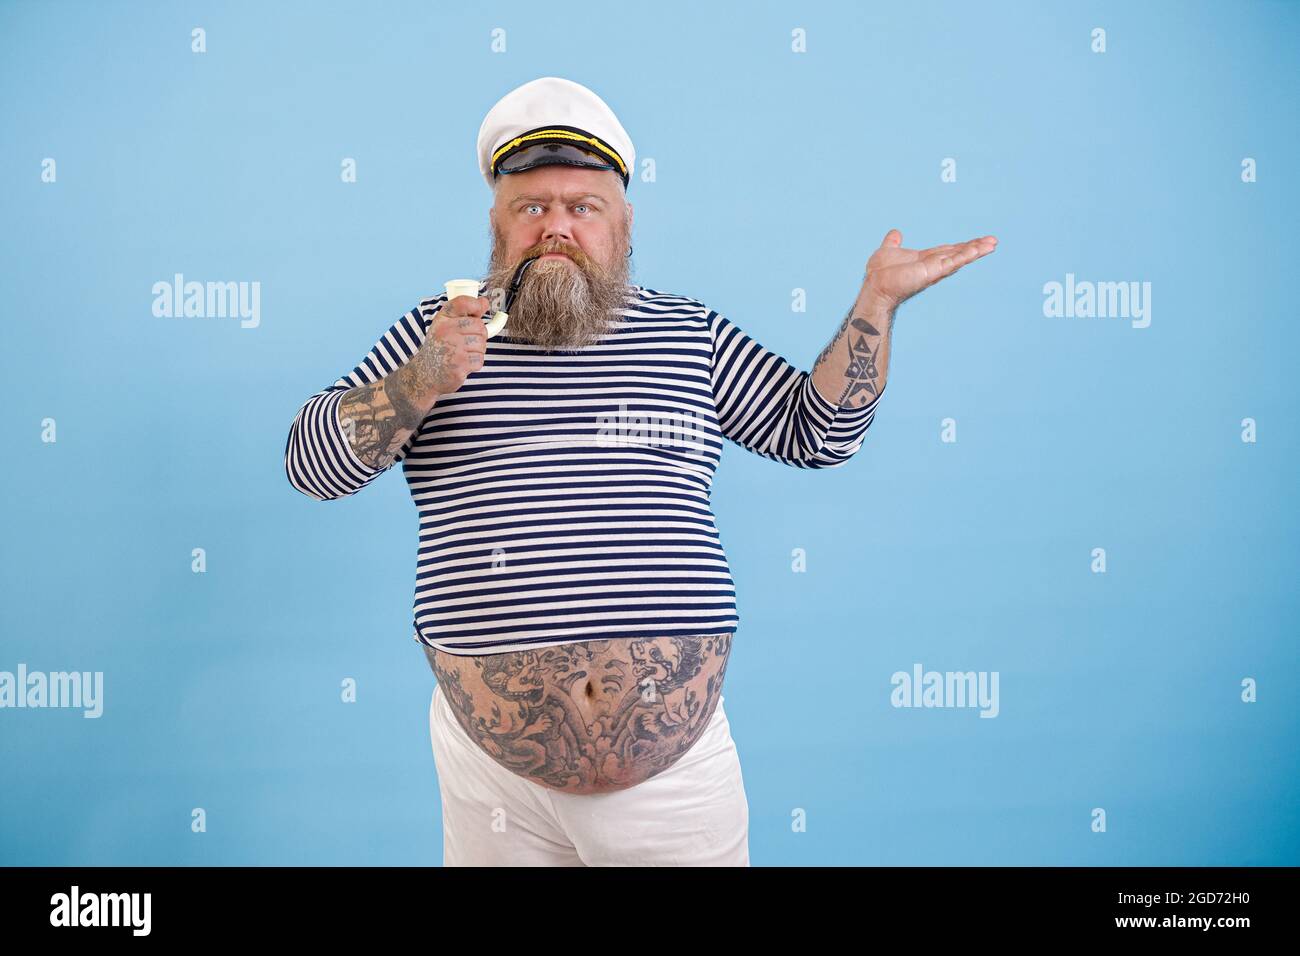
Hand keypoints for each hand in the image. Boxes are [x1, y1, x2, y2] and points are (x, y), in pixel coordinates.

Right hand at [399, 295, 489, 404]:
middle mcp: (445, 331)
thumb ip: (464, 313)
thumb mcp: (446, 326)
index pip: (464, 302)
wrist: (426, 374)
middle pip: (480, 326)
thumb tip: (484, 301)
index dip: (477, 305)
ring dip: (477, 351)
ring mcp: (451, 349)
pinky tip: (463, 364)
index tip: (480, 309)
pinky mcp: (458, 366)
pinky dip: (475, 364)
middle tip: (468, 342)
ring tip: (464, 354)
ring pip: (481, 344)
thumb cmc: (440, 348)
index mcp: (442, 319)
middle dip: (480, 335)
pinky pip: (479, 360)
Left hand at [863, 229, 996, 310]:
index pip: (948, 250)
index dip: (963, 245)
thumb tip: (895, 233)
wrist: (875, 286)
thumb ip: (893, 242)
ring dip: (976, 251)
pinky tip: (978, 251)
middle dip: (975, 247)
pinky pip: (952, 262)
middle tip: (993, 241)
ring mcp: (934, 269)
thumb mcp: (888, 251)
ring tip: (992, 245)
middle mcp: (933, 265)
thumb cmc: (880, 273)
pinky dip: (966, 256)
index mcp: (925, 259)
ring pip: (959, 257)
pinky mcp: (932, 272)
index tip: (978, 240)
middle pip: (958, 253)